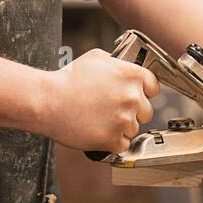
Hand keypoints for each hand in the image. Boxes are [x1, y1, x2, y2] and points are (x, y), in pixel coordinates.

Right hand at [44, 49, 158, 152]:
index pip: (154, 88)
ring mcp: (124, 119)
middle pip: (146, 111)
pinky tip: (99, 132)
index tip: (135, 96)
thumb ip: (117, 63)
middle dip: (132, 112)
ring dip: (121, 128)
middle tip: (112, 110)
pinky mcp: (114, 139)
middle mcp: (132, 97)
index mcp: (132, 75)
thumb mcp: (96, 58)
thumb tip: (124, 68)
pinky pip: (123, 145)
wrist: (48, 101)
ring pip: (134, 129)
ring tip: (100, 120)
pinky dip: (112, 142)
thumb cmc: (68, 79)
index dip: (143, 92)